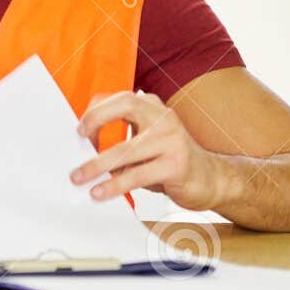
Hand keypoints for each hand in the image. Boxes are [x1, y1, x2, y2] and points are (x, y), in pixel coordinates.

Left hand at [69, 91, 225, 210]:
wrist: (212, 180)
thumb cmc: (169, 161)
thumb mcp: (145, 142)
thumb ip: (120, 137)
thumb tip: (82, 145)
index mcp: (154, 108)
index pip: (121, 97)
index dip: (97, 110)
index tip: (78, 129)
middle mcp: (164, 118)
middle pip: (126, 104)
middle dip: (97, 118)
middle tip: (77, 140)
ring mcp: (172, 139)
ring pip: (127, 148)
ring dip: (98, 164)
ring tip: (79, 177)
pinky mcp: (176, 165)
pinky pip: (138, 174)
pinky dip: (115, 185)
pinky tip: (100, 192)